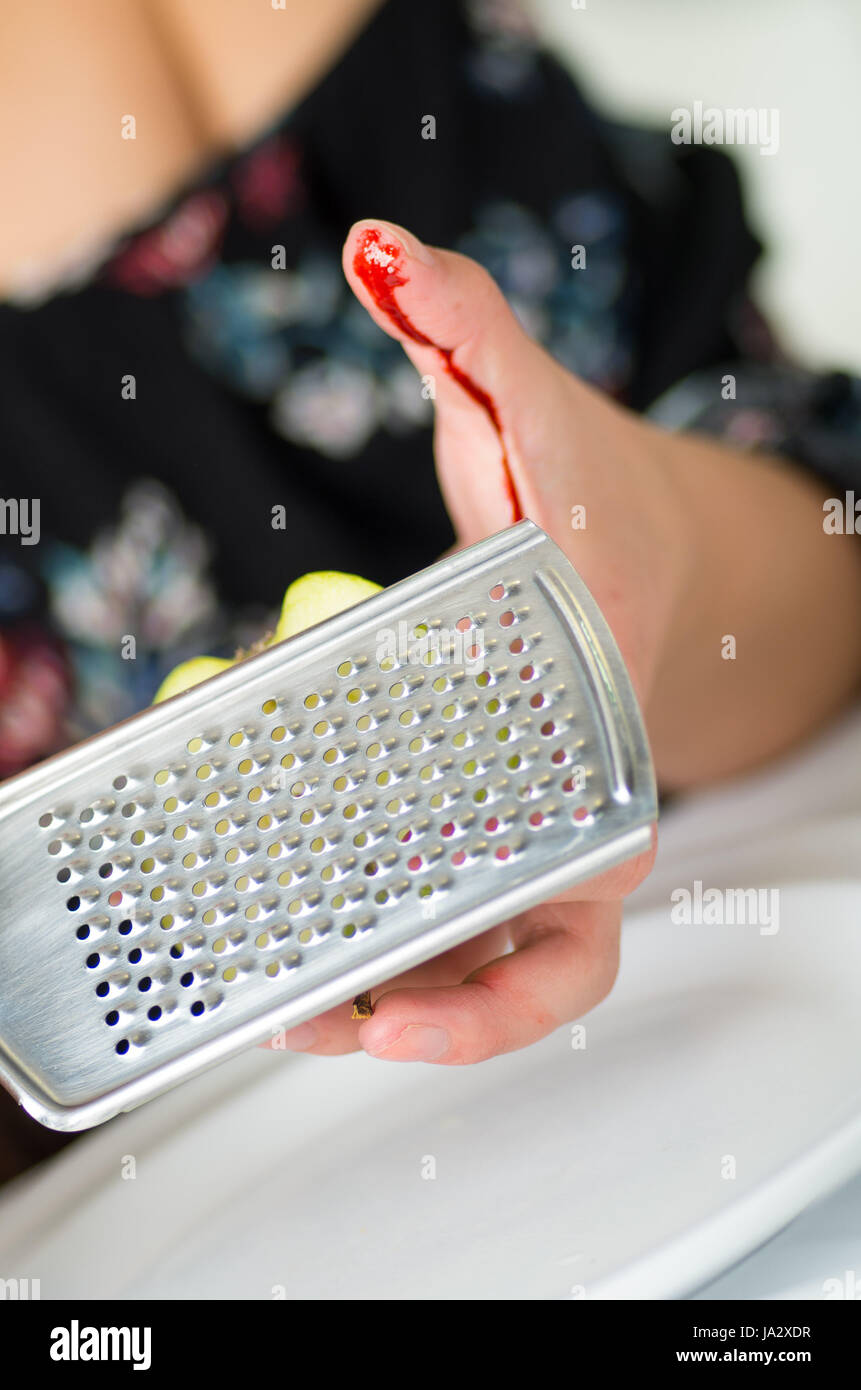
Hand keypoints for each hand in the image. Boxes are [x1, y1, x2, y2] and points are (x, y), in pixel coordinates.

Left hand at [270, 215, 860, 1062]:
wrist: (611, 541)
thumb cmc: (591, 501)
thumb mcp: (534, 416)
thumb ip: (468, 330)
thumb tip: (380, 252)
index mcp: (606, 761)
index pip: (574, 917)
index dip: (492, 1000)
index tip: (387, 1020)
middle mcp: (572, 818)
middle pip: (515, 971)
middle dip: (416, 1022)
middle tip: (304, 1026)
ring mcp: (520, 831)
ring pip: (466, 963)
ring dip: (374, 1001)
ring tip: (270, 1006)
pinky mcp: (472, 824)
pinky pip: (427, 910)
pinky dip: (363, 938)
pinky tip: (280, 928)